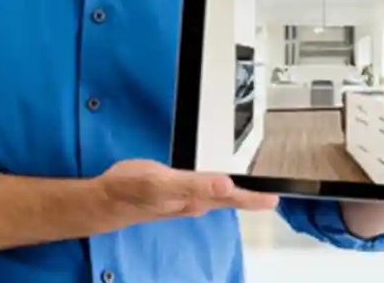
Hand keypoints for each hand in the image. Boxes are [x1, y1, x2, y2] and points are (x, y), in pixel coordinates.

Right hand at [96, 159, 276, 223]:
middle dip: (252, 197)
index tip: (277, 196)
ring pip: (219, 196)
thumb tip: (228, 185)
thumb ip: (195, 184)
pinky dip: (217, 186)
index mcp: (196, 198)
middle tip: (273, 192)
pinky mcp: (175, 192)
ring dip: (238, 194)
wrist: (106, 200)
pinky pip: (204, 190)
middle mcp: (195, 201)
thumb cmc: (131, 189)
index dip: (256, 198)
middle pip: (231, 199)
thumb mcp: (161, 183)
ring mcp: (185, 198)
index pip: (235, 198)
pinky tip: (218, 183)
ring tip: (255, 189)